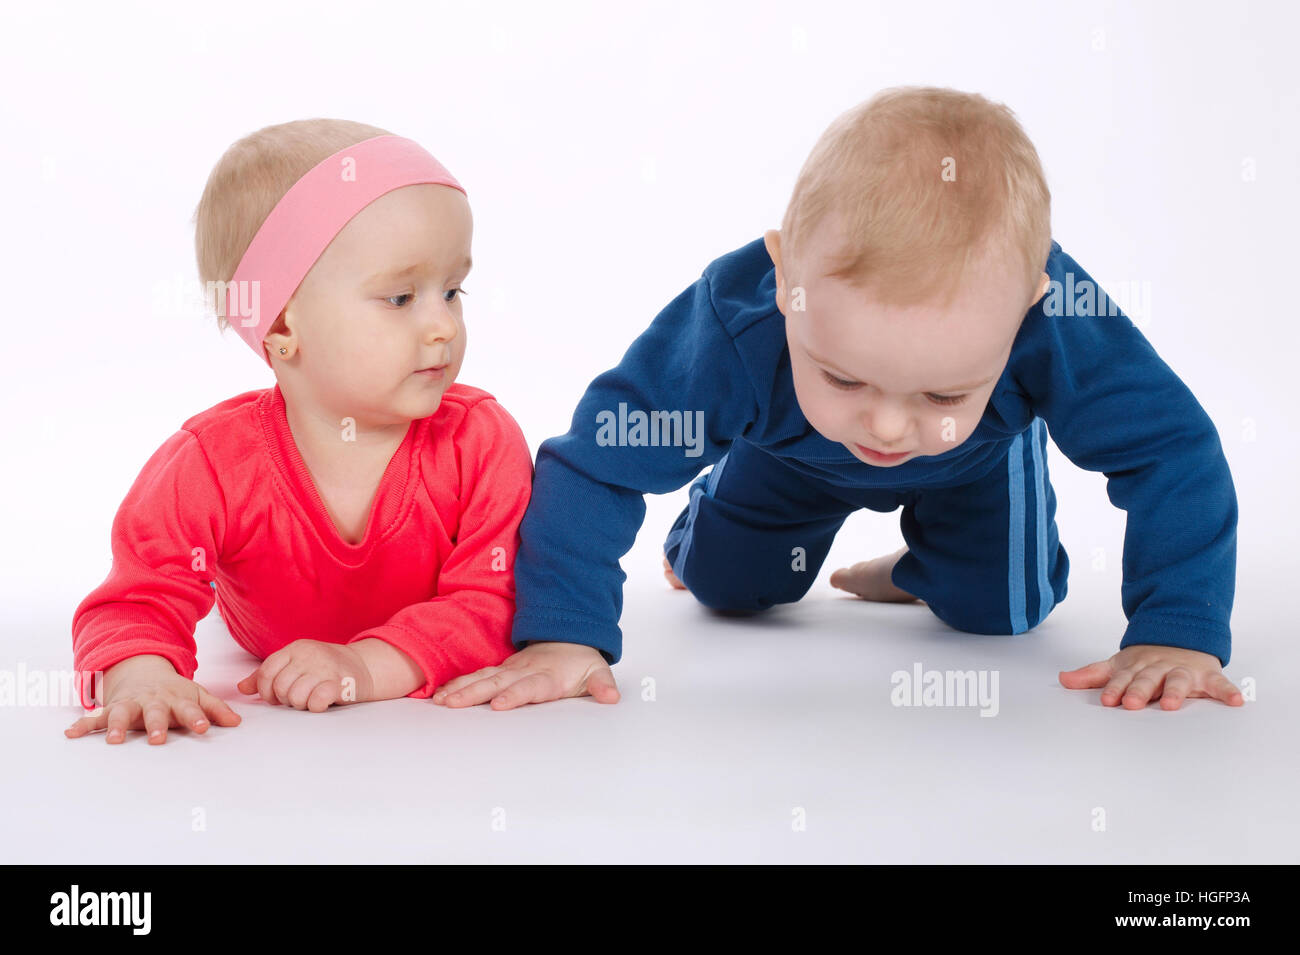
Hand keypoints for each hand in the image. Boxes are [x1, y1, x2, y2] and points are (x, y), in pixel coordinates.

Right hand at [64, 654, 240, 744]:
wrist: (144, 672)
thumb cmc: (174, 691)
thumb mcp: (197, 695)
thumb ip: (216, 709)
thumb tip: (237, 722)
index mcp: (176, 699)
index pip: (189, 710)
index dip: (197, 718)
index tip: (204, 728)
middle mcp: (152, 701)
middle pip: (155, 712)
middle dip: (156, 724)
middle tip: (158, 738)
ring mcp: (131, 704)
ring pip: (123, 714)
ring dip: (118, 726)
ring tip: (115, 740)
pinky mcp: (112, 708)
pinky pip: (95, 718)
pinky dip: (83, 725)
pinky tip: (71, 734)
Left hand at [237, 639, 374, 710]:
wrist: (365, 666)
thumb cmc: (326, 667)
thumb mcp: (297, 663)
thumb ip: (268, 674)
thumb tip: (242, 687)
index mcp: (296, 648)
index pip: (267, 671)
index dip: (265, 690)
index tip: (275, 697)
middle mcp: (309, 655)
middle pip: (280, 686)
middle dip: (286, 699)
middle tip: (298, 697)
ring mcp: (325, 668)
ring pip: (296, 696)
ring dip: (301, 704)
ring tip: (311, 699)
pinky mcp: (340, 682)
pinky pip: (317, 700)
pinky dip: (316, 706)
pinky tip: (322, 702)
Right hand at [430, 641, 618, 709]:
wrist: (567, 636)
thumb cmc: (580, 661)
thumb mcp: (597, 671)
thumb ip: (602, 685)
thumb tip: (611, 697)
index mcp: (547, 676)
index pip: (529, 687)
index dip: (514, 695)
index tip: (498, 704)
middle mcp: (523, 672)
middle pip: (496, 682)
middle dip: (473, 693)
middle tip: (452, 704)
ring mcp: (509, 670)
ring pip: (481, 678)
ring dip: (460, 689)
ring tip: (440, 701)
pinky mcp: (500, 672)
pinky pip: (476, 677)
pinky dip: (457, 684)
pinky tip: (439, 694)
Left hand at [1059, 645, 1243, 708]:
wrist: (1178, 638)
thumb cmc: (1144, 662)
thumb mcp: (1117, 666)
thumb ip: (1091, 675)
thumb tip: (1062, 680)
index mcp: (1135, 668)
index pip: (1123, 679)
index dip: (1115, 688)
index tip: (1108, 699)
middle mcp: (1159, 669)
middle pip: (1148, 680)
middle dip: (1140, 691)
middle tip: (1133, 703)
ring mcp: (1183, 672)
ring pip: (1179, 681)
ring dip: (1176, 691)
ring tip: (1172, 703)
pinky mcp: (1207, 676)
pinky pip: (1220, 684)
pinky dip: (1228, 691)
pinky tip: (1236, 701)